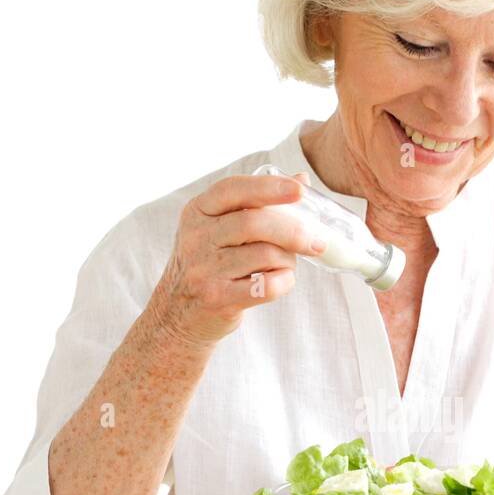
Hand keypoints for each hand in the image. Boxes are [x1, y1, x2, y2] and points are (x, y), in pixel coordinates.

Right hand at [153, 169, 321, 345]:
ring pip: (265, 255)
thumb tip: (300, 180)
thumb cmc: (209, 264)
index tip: (300, 191)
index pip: (235, 189)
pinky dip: (283, 282)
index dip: (269, 188)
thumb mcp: (219, 228)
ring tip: (286, 265)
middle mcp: (197, 237)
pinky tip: (280, 282)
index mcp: (199, 211)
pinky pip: (266, 286)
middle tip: (317, 242)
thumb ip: (256, 204)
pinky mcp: (217, 298)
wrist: (177, 314)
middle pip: (254, 223)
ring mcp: (204, 269)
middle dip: (293, 230)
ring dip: (288, 260)